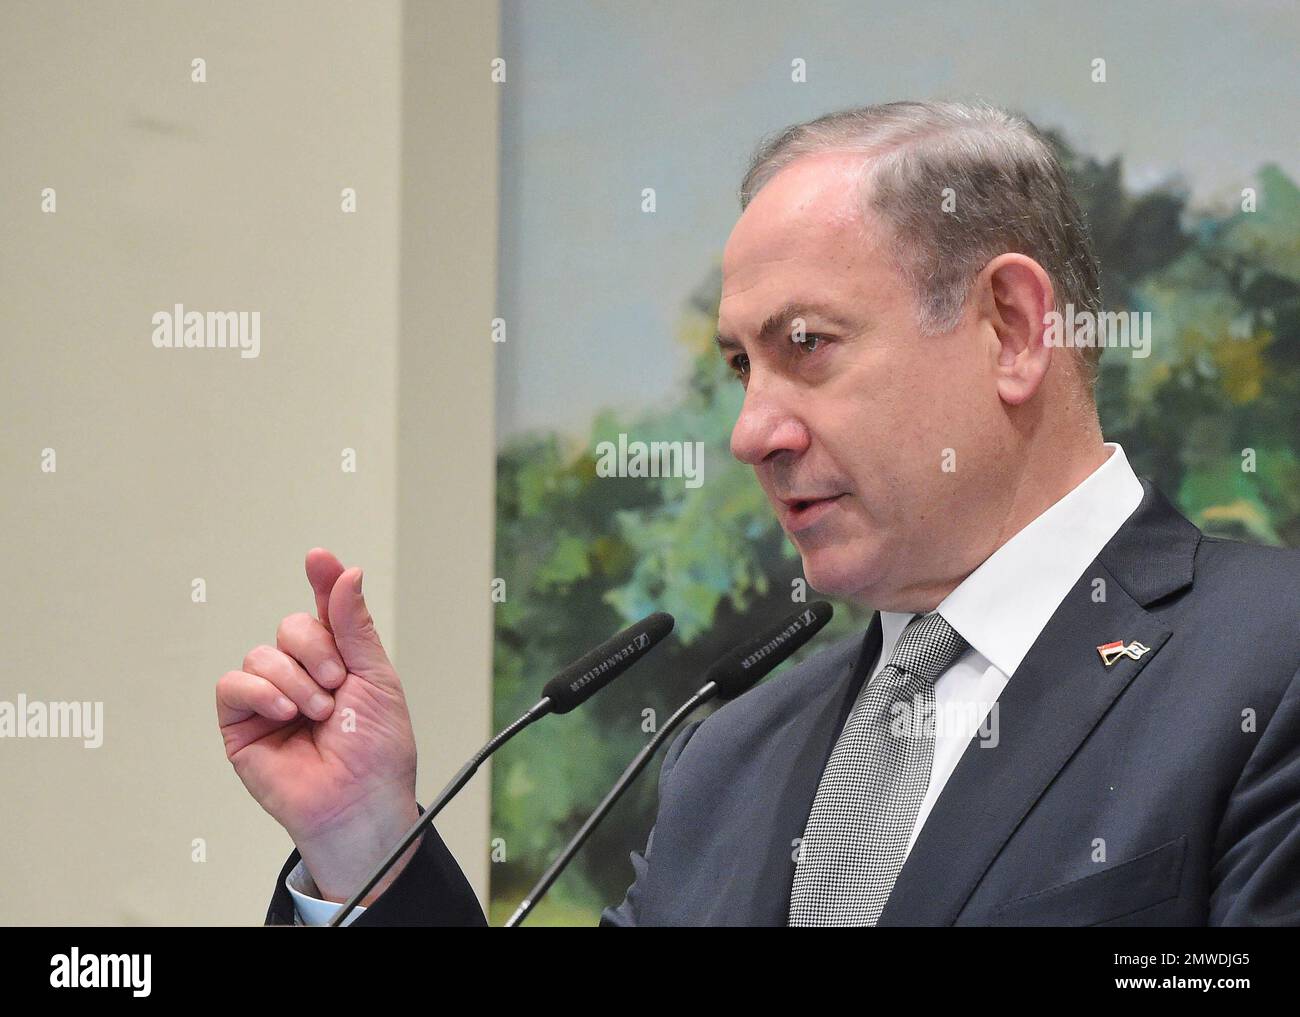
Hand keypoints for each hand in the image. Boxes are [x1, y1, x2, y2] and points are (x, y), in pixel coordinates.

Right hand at [217, 548, 421, 903]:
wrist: (359, 802)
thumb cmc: (377, 751)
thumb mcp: (376, 678)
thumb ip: (354, 626)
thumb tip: (345, 573)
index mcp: (339, 661)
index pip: (325, 611)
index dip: (321, 581)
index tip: (318, 559)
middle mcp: (303, 675)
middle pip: (292, 627)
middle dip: (316, 650)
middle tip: (337, 685)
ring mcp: (271, 699)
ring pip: (262, 654)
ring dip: (294, 679)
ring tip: (318, 711)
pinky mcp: (242, 724)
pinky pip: (233, 684)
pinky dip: (260, 691)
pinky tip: (285, 711)